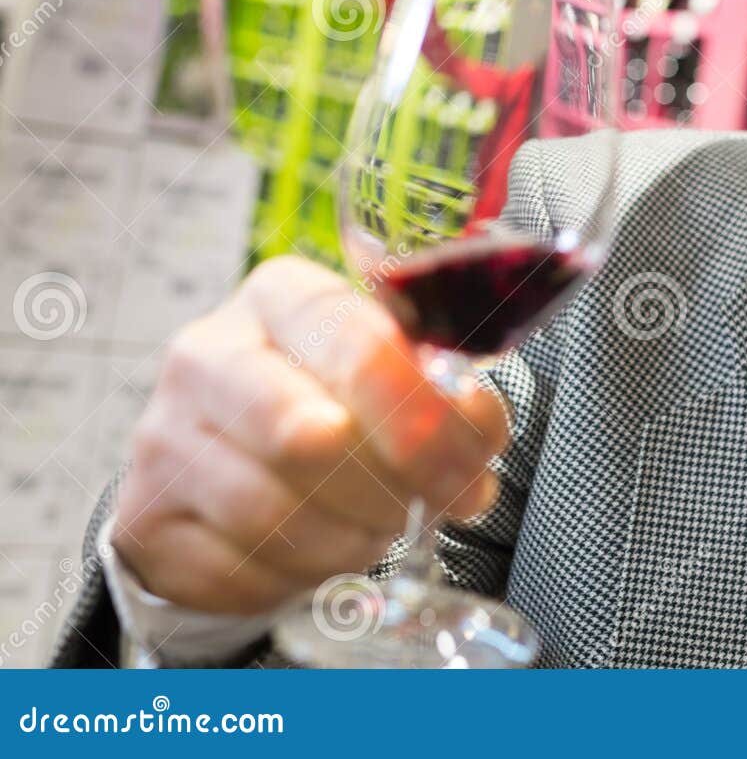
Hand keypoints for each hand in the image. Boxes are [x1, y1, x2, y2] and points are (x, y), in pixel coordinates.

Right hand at [111, 256, 510, 614]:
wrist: (233, 459)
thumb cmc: (334, 402)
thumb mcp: (396, 376)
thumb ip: (446, 393)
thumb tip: (476, 427)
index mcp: (282, 296)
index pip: (355, 341)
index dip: (419, 413)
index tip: (465, 466)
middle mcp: (207, 353)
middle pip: (308, 435)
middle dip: (390, 488)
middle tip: (427, 508)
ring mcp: (162, 435)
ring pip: (274, 513)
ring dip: (351, 538)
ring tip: (380, 529)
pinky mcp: (144, 516)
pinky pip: (239, 568)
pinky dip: (301, 575)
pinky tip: (323, 552)